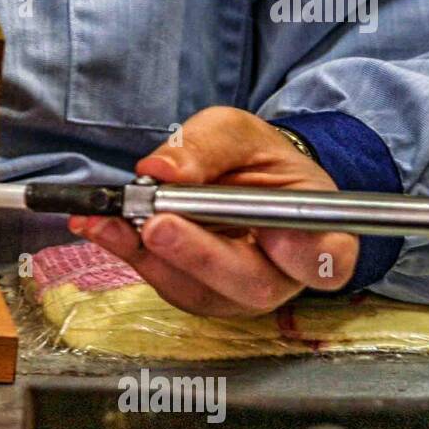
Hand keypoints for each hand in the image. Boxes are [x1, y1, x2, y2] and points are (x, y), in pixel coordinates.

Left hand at [68, 107, 357, 315]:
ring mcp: (238, 294)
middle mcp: (283, 276)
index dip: (305, 256)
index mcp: (319, 235)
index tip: (276, 236)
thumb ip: (207, 146)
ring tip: (111, 219)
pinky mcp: (196, 294)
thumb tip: (162, 169)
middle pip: (250, 283)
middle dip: (199, 255)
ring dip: (150, 256)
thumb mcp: (238, 133)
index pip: (325, 261)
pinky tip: (103, 226)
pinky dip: (130, 253)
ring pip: (198, 291)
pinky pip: (163, 283)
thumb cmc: (256, 160)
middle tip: (159, 224)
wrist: (241, 179)